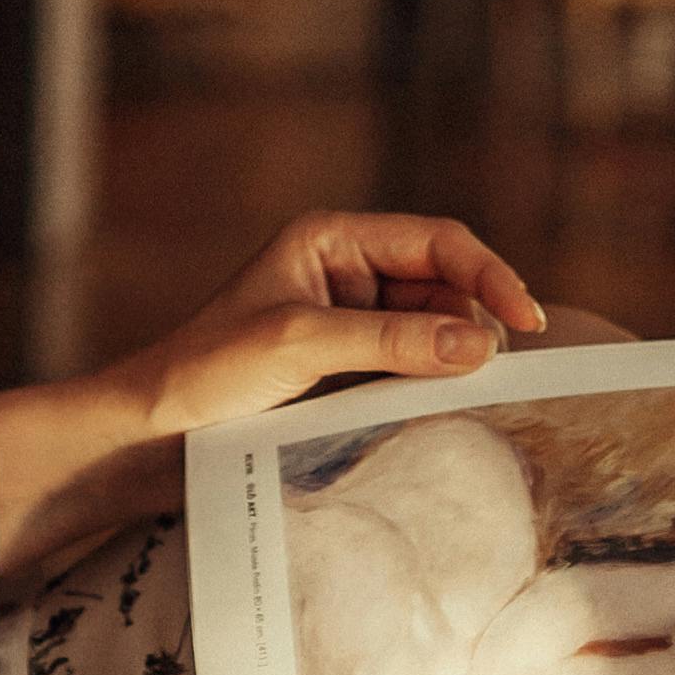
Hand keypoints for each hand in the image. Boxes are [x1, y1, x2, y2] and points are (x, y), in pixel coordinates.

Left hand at [0, 204, 542, 587]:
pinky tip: (441, 408)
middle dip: (475, 320)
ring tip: (467, 394)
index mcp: (330, 239)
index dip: (488, 275)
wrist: (147, 435)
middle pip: (443, 284)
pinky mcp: (344, 371)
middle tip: (493, 373)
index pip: (436, 241)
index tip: (527, 323)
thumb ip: (393, 341)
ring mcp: (346, 323)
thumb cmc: (204, 373)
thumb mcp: (301, 345)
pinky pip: (409, 368)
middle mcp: (344, 273)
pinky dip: (432, 385)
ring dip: (454, 358)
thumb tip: (482, 346)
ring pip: (433, 330)